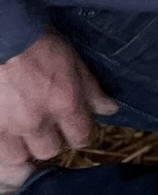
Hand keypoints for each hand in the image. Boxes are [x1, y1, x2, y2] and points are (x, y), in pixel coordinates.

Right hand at [0, 30, 116, 185]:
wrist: (2, 35)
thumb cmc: (37, 42)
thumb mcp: (73, 61)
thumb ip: (91, 89)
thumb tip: (110, 109)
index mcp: (64, 104)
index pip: (81, 137)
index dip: (81, 136)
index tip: (76, 130)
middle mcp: (36, 121)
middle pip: (49, 150)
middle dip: (51, 142)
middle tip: (47, 131)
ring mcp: (7, 126)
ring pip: (18, 159)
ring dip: (23, 151)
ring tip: (22, 141)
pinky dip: (2, 152)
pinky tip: (6, 144)